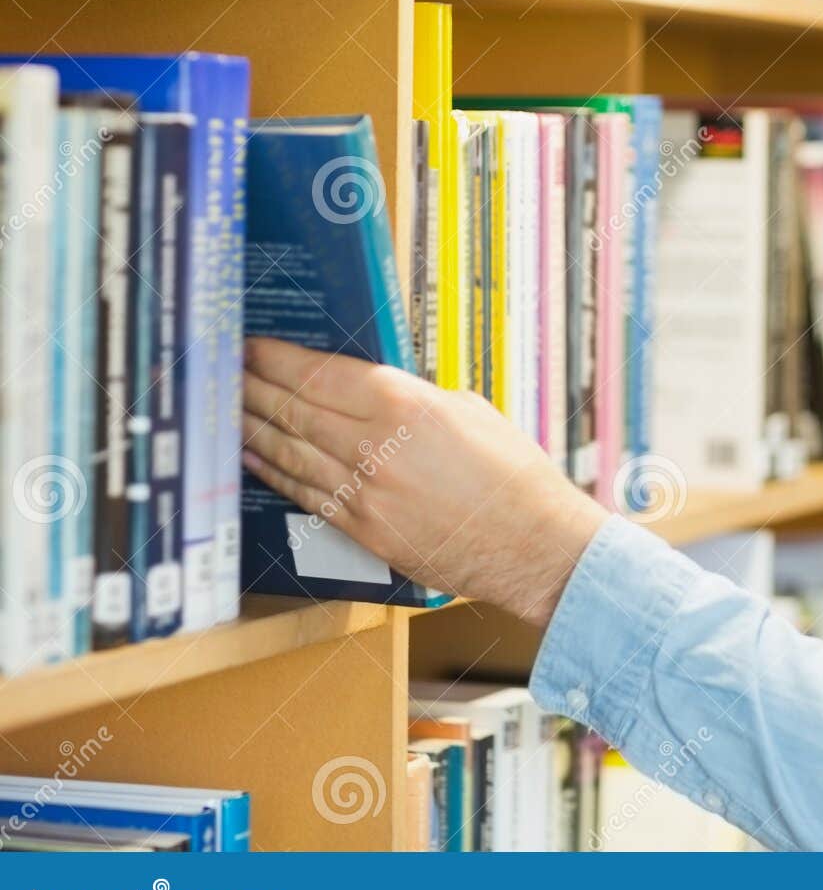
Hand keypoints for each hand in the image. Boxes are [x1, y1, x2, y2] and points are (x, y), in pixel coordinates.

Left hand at [240, 337, 607, 626]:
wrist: (533, 544)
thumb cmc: (514, 476)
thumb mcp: (470, 411)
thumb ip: (416, 399)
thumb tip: (379, 393)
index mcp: (404, 406)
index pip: (317, 374)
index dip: (274, 358)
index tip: (250, 345)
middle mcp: (374, 447)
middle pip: (292, 410)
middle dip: (251, 387)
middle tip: (222, 370)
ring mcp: (364, 492)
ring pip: (289, 452)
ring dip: (252, 428)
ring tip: (227, 408)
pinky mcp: (364, 529)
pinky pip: (306, 493)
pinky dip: (275, 472)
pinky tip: (255, 456)